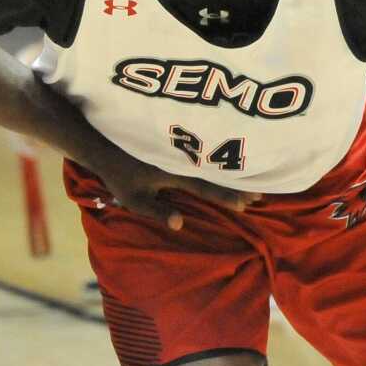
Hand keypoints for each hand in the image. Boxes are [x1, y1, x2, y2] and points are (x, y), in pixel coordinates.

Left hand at [90, 150, 259, 230]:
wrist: (105, 141)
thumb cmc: (119, 174)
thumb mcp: (133, 198)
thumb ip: (157, 211)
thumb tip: (181, 224)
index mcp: (174, 171)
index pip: (206, 185)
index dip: (227, 195)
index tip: (246, 203)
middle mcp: (182, 158)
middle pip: (216, 171)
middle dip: (239, 184)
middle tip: (260, 195)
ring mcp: (182, 149)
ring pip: (213, 161)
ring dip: (233, 172)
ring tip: (253, 182)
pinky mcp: (178, 145)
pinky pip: (204, 154)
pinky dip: (220, 162)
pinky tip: (231, 168)